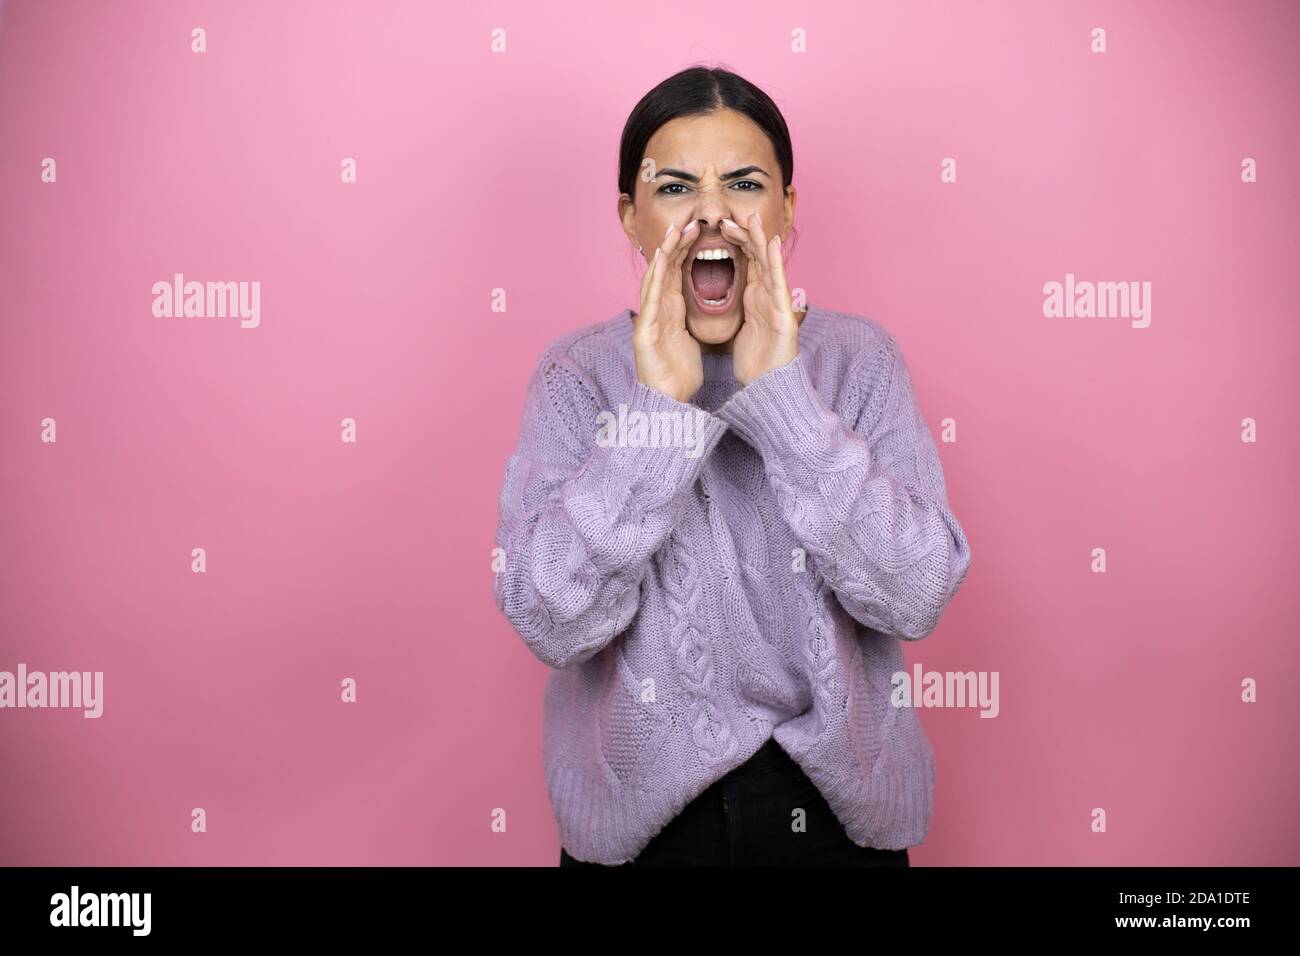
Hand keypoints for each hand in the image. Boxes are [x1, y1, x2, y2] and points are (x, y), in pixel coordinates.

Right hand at [632, 219, 700, 402]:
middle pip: (665, 270)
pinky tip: (663, 260)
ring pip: (655, 279)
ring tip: (674, 232)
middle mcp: (656, 312)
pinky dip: (657, 278)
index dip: (685, 250)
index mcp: (669, 312)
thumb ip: (687, 319)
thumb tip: (693, 307)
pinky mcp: (645, 333)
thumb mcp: (688, 339)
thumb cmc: (677, 375)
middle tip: (688, 222)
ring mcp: (648, 320)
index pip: (677, 274)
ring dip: (664, 254)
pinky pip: (651, 301)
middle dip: (675, 245)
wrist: (666, 403)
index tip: (698, 230)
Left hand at [722, 213, 798, 385]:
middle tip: (729, 216)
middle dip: (744, 235)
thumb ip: (741, 308)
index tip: (720, 227)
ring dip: (760, 240)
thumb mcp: (742, 328)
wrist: (769, 388)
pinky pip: (778, 285)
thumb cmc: (757, 362)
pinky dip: (775, 263)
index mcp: (756, 299)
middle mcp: (768, 297)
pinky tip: (770, 245)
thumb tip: (733, 297)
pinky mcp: (784, 317)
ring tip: (752, 218)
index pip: (746, 263)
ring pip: (769, 265)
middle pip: (756, 258)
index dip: (736, 243)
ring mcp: (778, 304)